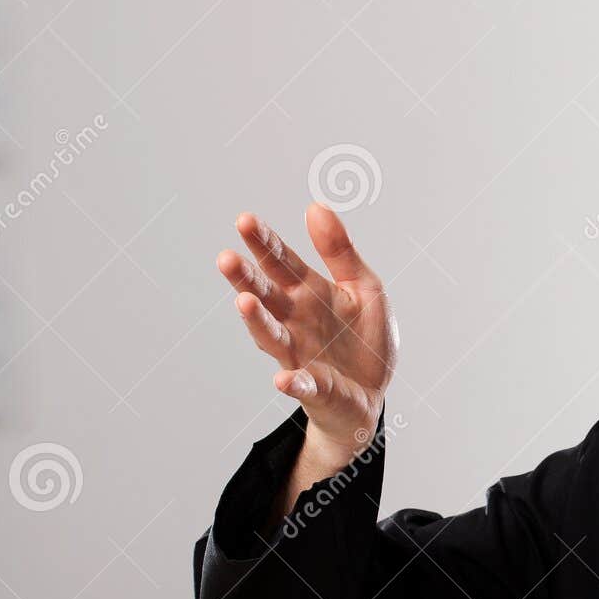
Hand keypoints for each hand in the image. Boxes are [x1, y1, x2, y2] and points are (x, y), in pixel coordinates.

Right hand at [216, 203, 396, 457]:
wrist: (372, 392)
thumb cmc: (363, 338)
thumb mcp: (363, 287)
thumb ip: (340, 252)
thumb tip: (315, 207)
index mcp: (309, 293)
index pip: (281, 263)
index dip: (264, 243)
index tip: (245, 220)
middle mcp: (295, 320)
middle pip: (266, 295)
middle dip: (246, 278)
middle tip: (226, 258)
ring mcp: (300, 354)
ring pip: (272, 336)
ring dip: (257, 321)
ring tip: (244, 303)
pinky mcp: (314, 387)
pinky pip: (302, 386)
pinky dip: (293, 383)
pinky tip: (283, 379)